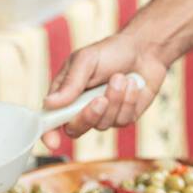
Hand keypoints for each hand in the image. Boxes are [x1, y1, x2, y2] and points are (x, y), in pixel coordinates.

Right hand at [44, 29, 168, 137]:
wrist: (144, 50)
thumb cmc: (110, 52)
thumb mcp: (86, 60)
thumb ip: (70, 82)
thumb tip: (49, 104)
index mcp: (65, 94)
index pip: (51, 120)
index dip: (49, 134)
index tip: (54, 142)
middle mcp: (81, 108)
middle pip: (76, 129)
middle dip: (89, 115)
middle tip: (100, 98)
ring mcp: (103, 115)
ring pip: (103, 124)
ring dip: (114, 99)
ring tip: (121, 77)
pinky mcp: (123, 117)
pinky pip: (123, 120)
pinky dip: (129, 100)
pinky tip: (132, 84)